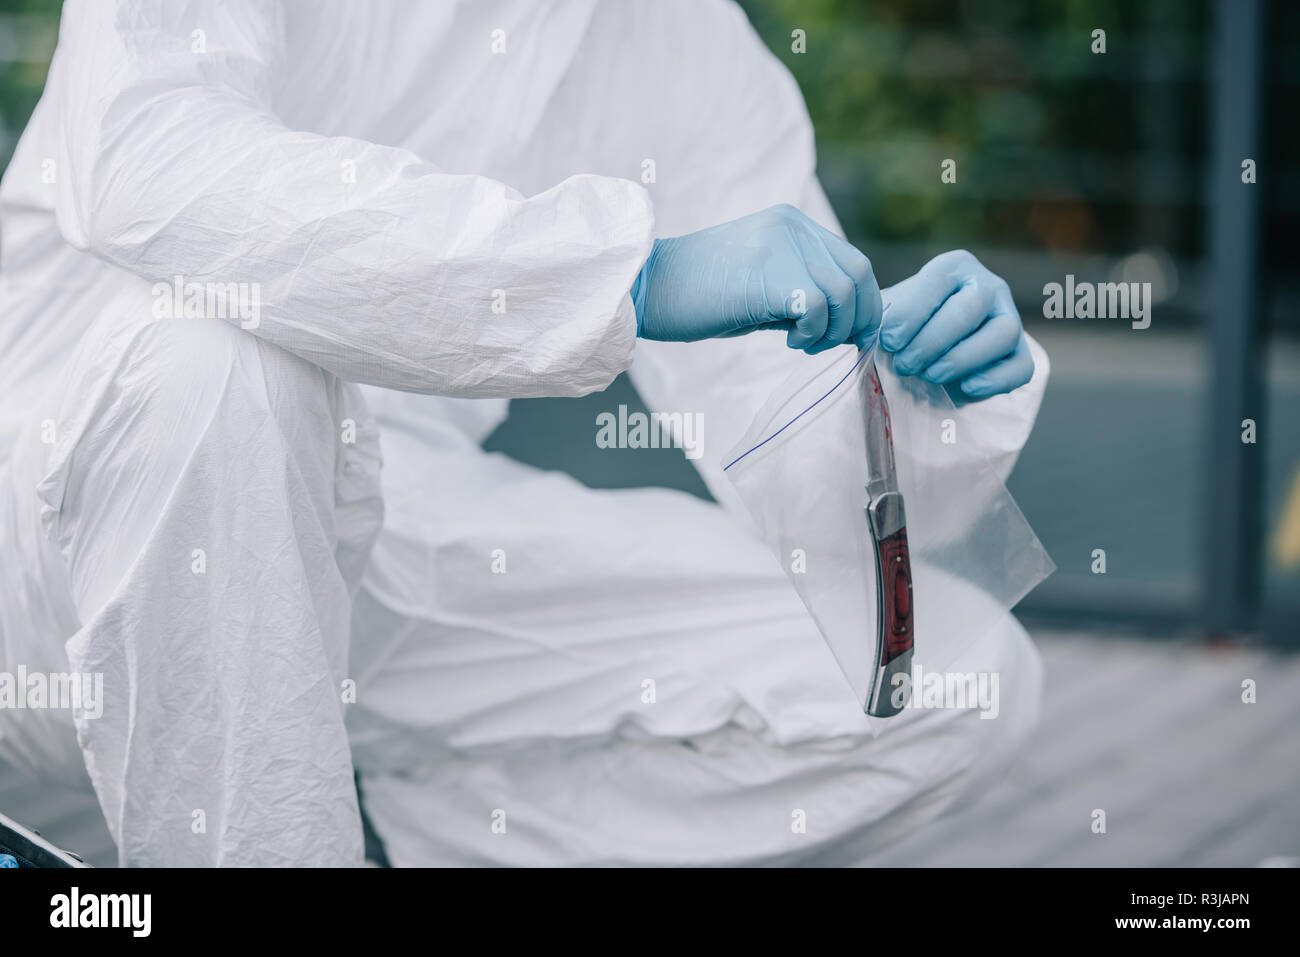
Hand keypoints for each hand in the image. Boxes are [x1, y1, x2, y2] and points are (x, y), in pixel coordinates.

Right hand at [633, 204, 881, 353]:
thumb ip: (800, 290)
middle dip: (857, 320)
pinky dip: (813, 333)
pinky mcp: (771, 275)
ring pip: (845, 293)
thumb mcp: (760, 283)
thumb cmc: (698, 295)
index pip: (852, 260)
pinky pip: (820, 307)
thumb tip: (843, 325)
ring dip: (833, 330)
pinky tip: (788, 340)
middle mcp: (793, 227)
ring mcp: (783, 246)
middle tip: (830, 345)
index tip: (849, 334)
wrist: (649, 287)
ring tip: (802, 343)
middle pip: (859, 274)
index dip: (862, 302)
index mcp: (791, 223)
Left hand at [881, 250, 1032, 397]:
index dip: (911, 314)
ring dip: (962, 358)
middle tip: (905, 364)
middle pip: (971, 308)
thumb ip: (877, 319)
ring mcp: (1010, 318)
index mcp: (954, 268)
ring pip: (1002, 334)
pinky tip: (965, 388)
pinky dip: (995, 380)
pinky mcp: (1021, 354)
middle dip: (933, 340)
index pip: (937, 282)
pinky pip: (1021, 366)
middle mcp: (988, 286)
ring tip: (930, 375)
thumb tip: (857, 335)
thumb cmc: (905, 329)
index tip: (888, 341)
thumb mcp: (890, 315)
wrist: (931, 352)